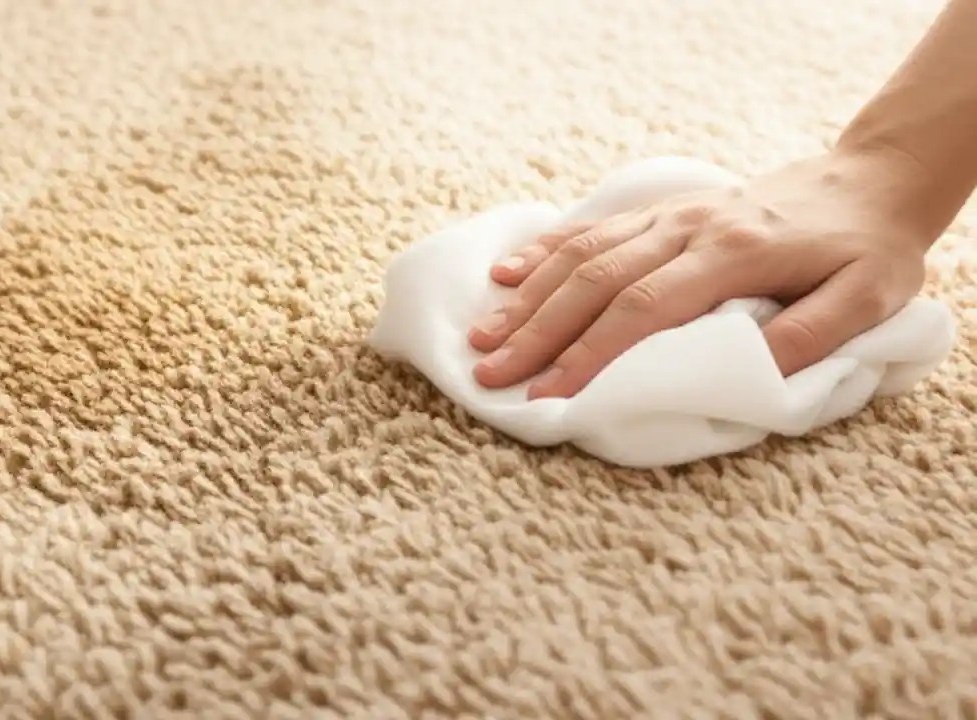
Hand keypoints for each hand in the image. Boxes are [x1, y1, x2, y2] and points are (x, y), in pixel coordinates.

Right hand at [468, 150, 941, 398]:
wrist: (868, 180)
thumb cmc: (866, 250)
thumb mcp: (865, 298)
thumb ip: (808, 336)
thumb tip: (745, 374)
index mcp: (732, 255)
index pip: (643, 309)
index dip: (590, 354)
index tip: (549, 396)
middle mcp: (687, 229)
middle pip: (594, 282)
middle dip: (537, 332)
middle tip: (489, 374)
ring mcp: (669, 215)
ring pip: (582, 253)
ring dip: (528, 297)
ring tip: (482, 336)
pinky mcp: (661, 211)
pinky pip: (592, 228)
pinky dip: (545, 250)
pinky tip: (506, 273)